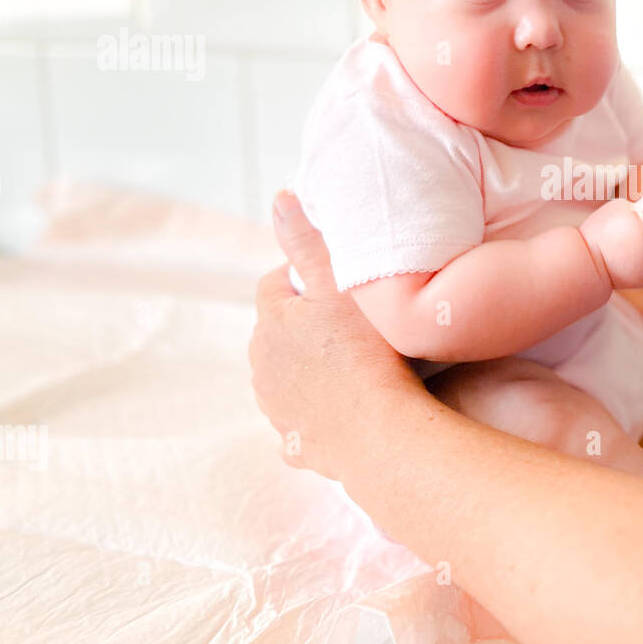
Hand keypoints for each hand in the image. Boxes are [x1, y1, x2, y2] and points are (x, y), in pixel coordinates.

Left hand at [249, 190, 424, 481]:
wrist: (381, 432)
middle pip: (276, 332)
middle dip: (303, 325)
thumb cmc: (366, 353)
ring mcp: (277, 409)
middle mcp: (262, 366)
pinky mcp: (296, 445)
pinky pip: (299, 426)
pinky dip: (314, 418)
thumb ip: (308, 241)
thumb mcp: (339, 284)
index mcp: (270, 323)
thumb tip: (280, 199)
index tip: (333, 282)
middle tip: (349, 323)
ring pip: (285, 378)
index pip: (274, 284)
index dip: (302, 278)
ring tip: (350, 367)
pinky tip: (341, 415)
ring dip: (307, 369)